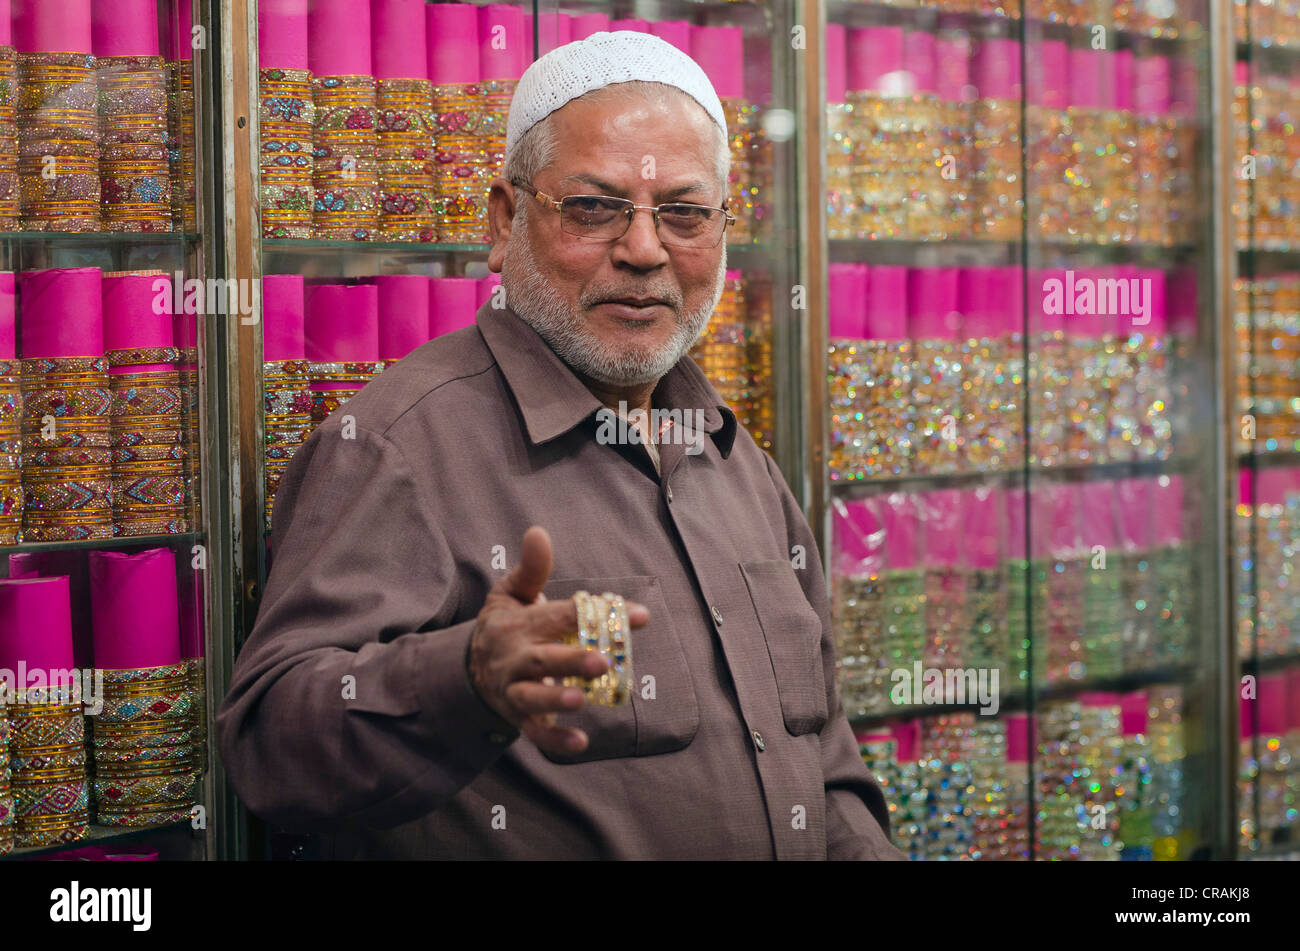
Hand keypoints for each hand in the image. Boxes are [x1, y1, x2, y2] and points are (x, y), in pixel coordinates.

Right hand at [468, 525, 648, 754]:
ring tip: (584, 700)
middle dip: (571, 662)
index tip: (640, 616)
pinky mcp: (519, 718)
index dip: (598, 614)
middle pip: (542, 661)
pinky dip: (556, 740)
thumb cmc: (505, 626)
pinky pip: (535, 732)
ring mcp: (515, 691)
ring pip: (533, 698)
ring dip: (557, 700)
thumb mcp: (511, 594)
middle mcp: (516, 659)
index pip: (562, 617)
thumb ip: (531, 568)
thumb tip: (539, 531)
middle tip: (603, 662)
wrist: (470, 669)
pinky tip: (581, 743)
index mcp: (519, 625)